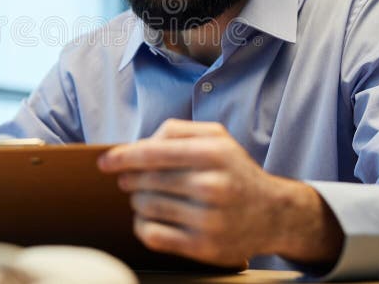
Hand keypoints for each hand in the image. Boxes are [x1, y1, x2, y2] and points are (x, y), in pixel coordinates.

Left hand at [97, 119, 342, 267]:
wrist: (273, 214)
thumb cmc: (235, 171)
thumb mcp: (217, 137)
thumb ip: (177, 130)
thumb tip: (139, 144)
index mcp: (212, 154)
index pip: (153, 153)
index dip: (123, 157)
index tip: (105, 162)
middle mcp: (212, 186)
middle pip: (146, 181)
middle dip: (130, 180)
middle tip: (129, 180)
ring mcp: (208, 219)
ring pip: (146, 207)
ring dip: (138, 201)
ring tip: (145, 197)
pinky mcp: (203, 247)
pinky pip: (153, 236)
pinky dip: (142, 226)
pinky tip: (148, 219)